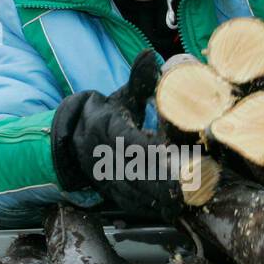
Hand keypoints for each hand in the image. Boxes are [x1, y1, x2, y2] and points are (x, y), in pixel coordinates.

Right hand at [50, 50, 184, 220]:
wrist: (71, 138)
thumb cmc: (104, 115)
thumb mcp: (120, 96)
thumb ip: (139, 79)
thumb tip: (150, 55)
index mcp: (108, 130)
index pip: (134, 144)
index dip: (157, 154)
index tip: (180, 158)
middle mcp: (104, 157)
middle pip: (137, 174)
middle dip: (165, 182)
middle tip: (193, 185)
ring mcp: (105, 178)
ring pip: (135, 192)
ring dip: (161, 198)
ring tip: (187, 199)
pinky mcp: (110, 193)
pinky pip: (131, 203)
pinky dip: (151, 207)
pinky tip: (171, 208)